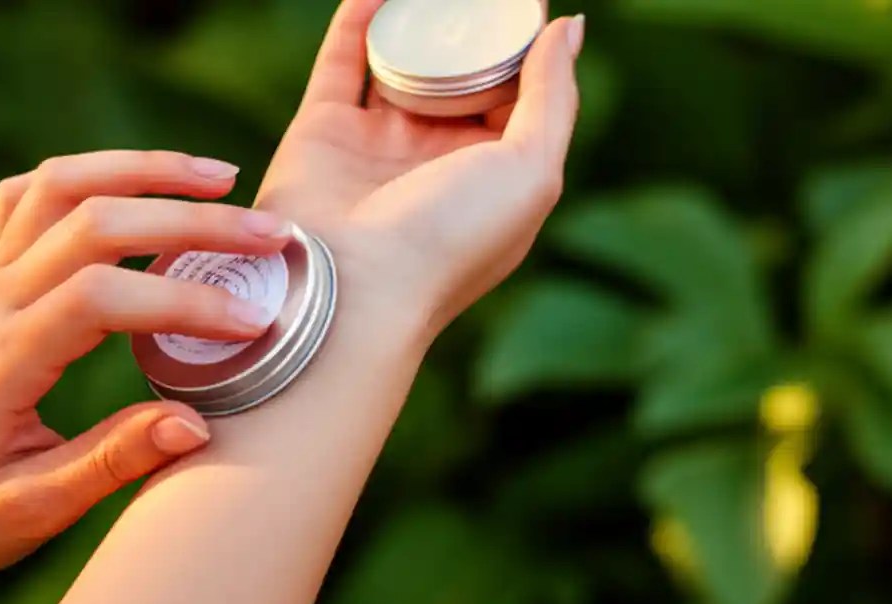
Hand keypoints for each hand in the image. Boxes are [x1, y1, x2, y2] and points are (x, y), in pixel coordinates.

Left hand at [0, 151, 293, 586]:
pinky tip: (136, 188)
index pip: (101, 297)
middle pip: (94, 221)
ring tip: (220, 176)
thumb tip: (197, 424)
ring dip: (143, 171)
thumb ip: (112, 462)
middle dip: (190, 219)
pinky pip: (29, 197)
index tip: (251, 324)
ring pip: (61, 184)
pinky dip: (89, 176)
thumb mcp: (30, 510)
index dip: (184, 300)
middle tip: (270, 235)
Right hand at [257, 0, 582, 338]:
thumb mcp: (532, 170)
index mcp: (491, 178)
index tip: (526, 4)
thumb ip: (554, 96)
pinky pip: (342, 63)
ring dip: (414, 21)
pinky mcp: (322, 133)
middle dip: (468, 30)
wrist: (352, 288)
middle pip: (457, 79)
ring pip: (399, 66)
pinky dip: (356, 22)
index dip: (526, 49)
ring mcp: (376, 146)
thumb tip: (568, 27)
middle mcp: (434, 160)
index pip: (519, 99)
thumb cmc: (452, 239)